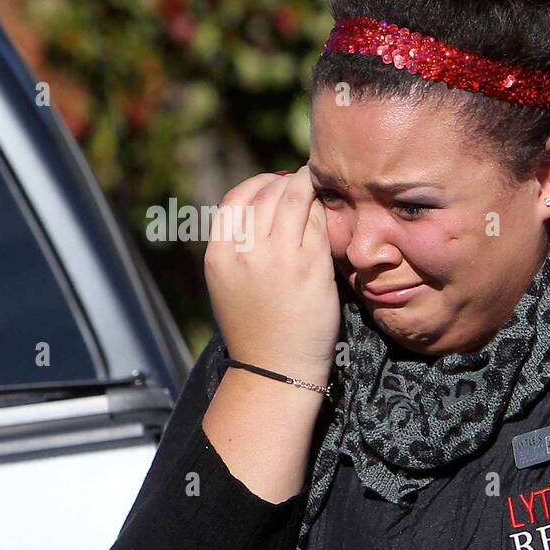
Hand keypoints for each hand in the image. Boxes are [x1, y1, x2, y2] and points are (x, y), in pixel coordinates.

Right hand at [204, 167, 338, 385]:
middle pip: (266, 194)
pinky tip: (331, 213)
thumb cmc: (258, 328)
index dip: (259, 184)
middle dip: (288, 183)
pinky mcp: (311, 267)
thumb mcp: (229, 283)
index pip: (236, 198)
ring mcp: (279, 258)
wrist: (277, 368)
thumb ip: (238, 247)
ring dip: (308, 189)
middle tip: (306, 181)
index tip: (276, 184)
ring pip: (293, 200)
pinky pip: (318, 223)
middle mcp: (245, 252)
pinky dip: (324, 212)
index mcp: (218, 255)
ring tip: (319, 188)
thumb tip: (260, 210)